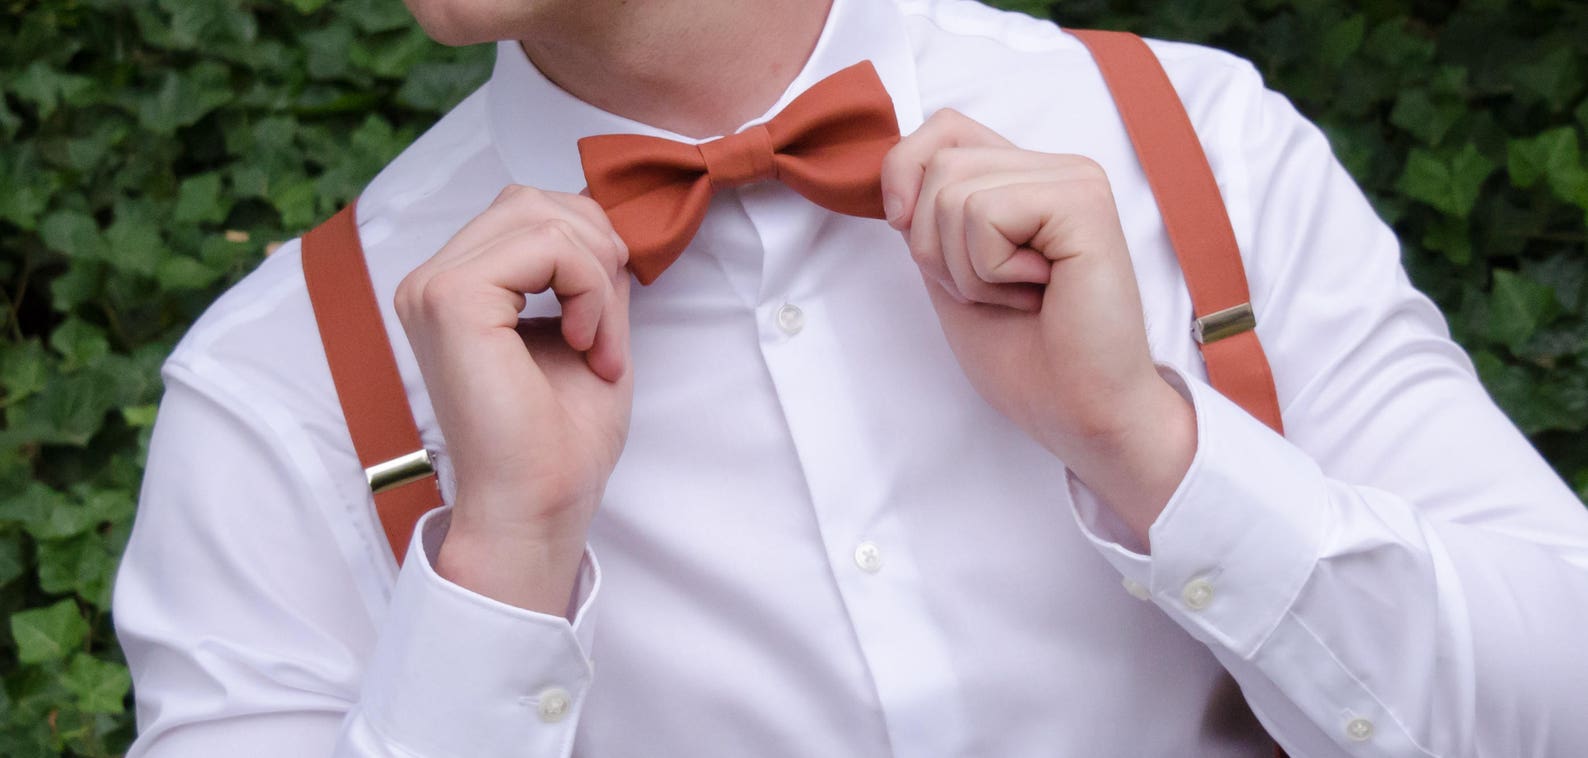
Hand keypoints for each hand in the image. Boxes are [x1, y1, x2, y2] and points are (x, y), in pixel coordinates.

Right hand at [394, 184, 633, 612]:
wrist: (536, 508)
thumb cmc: (558, 443)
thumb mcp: (588, 332)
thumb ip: (588, 274)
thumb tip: (608, 226)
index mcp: (454, 289)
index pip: (527, 211)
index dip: (588, 249)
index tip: (605, 325)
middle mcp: (430, 282)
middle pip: (532, 200)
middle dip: (596, 253)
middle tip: (606, 331)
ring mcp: (433, 287)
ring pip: (542, 217)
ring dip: (596, 278)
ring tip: (595, 344)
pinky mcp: (452, 299)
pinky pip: (547, 246)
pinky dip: (587, 289)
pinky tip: (581, 343)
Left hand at [880, 110, 1195, 544]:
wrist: (1081, 413)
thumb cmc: (1026, 357)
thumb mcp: (949, 274)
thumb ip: (927, 217)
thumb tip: (894, 178)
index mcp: (1026, 180)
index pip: (943, 128)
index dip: (904, 174)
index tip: (908, 231)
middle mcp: (1054, 168)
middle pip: (938, 164)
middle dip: (936, 247)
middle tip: (996, 292)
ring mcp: (1073, 180)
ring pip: (952, 191)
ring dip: (966, 268)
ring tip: (1021, 296)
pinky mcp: (1083, 202)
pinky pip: (984, 213)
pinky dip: (990, 270)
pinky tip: (1040, 292)